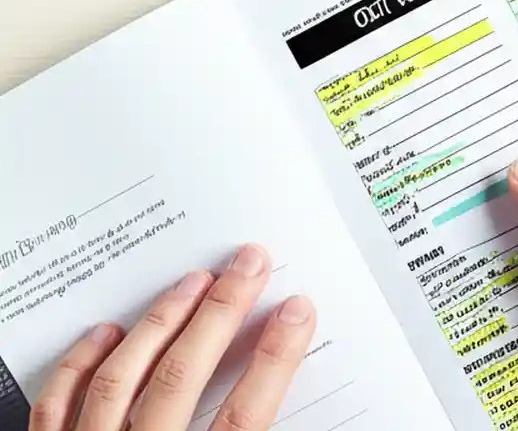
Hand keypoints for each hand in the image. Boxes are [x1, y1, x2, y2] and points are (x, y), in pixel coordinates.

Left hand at [29, 244, 315, 430]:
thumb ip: (254, 430)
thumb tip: (296, 383)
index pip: (245, 416)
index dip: (275, 360)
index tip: (298, 312)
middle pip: (183, 379)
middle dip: (221, 314)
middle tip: (249, 265)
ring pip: (120, 380)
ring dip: (161, 324)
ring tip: (192, 283)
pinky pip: (58, 407)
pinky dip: (81, 366)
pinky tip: (108, 333)